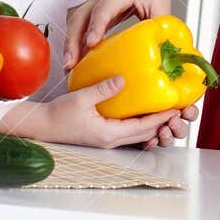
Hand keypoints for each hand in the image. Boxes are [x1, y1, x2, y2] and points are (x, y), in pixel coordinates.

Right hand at [0, 74, 190, 149]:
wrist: (42, 126)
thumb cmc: (58, 115)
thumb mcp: (81, 98)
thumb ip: (103, 89)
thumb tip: (123, 79)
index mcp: (108, 134)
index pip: (143, 127)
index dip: (161, 117)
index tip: (176, 107)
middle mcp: (111, 140)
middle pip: (145, 133)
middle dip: (163, 122)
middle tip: (178, 107)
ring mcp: (107, 139)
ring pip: (138, 134)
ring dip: (153, 124)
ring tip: (166, 109)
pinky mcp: (104, 135)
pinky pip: (128, 131)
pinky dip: (140, 123)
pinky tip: (143, 110)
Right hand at [63, 0, 173, 71]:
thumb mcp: (162, 4)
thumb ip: (161, 26)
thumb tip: (163, 52)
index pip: (104, 7)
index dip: (97, 25)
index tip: (91, 43)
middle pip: (82, 16)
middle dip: (73, 40)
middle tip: (71, 62)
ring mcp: (95, 2)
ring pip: (76, 22)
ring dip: (70, 44)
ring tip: (69, 67)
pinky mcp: (93, 10)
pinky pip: (80, 26)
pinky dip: (75, 43)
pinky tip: (76, 60)